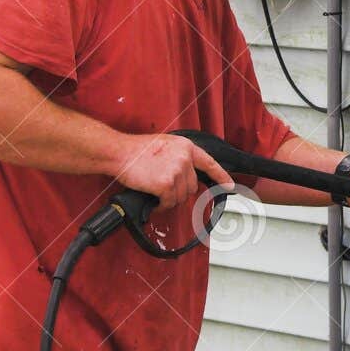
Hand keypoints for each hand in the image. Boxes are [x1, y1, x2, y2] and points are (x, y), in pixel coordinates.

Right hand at [112, 132, 235, 213]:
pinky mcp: (166, 184)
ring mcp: (176, 171)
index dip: (221, 176)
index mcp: (186, 147)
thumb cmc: (137, 150)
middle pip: (191, 186)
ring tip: (155, 190)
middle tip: (163, 188)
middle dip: (179, 191)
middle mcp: (184, 158)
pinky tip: (153, 199)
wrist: (119, 153)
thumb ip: (180, 157)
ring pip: (181, 197)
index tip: (229, 185)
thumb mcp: (165, 145)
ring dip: (169, 199)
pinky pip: (169, 203)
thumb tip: (187, 174)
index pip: (209, 163)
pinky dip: (161, 205)